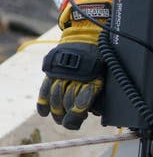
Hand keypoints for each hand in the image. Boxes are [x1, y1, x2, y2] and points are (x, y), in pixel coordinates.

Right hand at [36, 0, 109, 129]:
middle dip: (67, 115)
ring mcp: (62, 73)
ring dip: (56, 111)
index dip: (77, 113)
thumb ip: (101, 93)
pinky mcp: (52, 70)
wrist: (87, 34)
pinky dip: (43, 102)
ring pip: (55, 97)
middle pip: (67, 102)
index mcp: (92, 78)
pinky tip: (44, 113)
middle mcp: (75, 76)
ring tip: (59, 118)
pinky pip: (45, 88)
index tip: (77, 119)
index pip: (81, 101)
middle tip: (69, 122)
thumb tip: (98, 113)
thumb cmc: (100, 58)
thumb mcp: (105, 73)